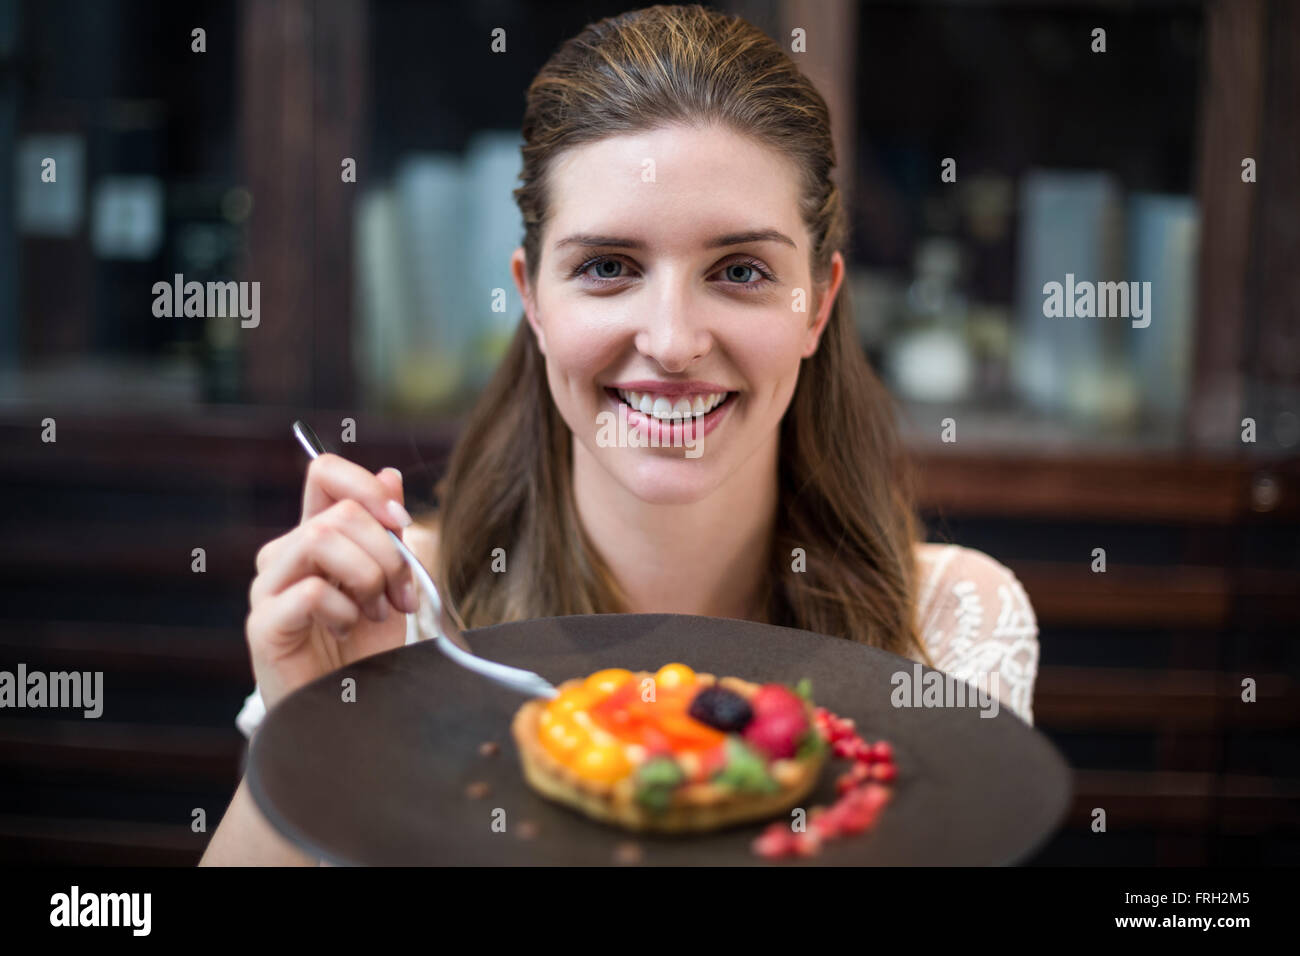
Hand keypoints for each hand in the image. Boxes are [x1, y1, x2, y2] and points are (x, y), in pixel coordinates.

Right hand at [245, 454, 418, 711]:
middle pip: (338, 512)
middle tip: (401, 597)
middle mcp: (284, 555)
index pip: (323, 473)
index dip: (365, 484)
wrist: (349, 716)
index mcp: (314, 537)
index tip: (401, 521)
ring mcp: (269, 589)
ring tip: (374, 613)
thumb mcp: (391, 586)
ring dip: (368, 576)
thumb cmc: (367, 652)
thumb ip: (388, 534)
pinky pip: (311, 590)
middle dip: (387, 552)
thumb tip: (389, 474)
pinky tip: (347, 630)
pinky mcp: (264, 625)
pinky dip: (344, 609)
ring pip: (321, 540)